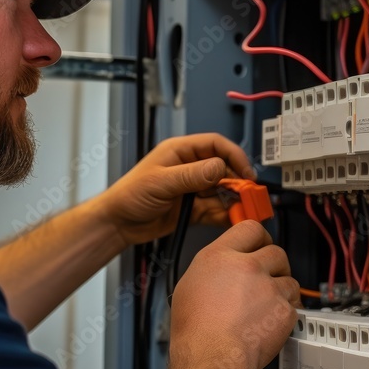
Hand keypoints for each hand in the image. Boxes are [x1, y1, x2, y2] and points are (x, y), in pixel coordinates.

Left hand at [94, 133, 256, 246]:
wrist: (118, 223)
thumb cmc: (129, 195)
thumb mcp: (161, 182)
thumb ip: (191, 175)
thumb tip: (219, 167)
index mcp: (180, 151)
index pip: (215, 145)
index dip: (234, 156)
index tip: (246, 172)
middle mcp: (189, 168)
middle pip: (224, 169)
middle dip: (238, 182)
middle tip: (250, 195)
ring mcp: (192, 189)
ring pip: (222, 191)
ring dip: (234, 200)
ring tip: (245, 210)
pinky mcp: (193, 208)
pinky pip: (215, 209)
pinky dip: (225, 214)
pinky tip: (233, 219)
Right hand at [169, 220, 299, 368]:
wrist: (212, 358)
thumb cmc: (195, 331)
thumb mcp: (189, 287)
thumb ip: (213, 269)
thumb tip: (223, 267)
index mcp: (219, 257)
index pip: (249, 228)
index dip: (259, 237)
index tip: (262, 245)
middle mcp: (247, 266)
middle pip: (276, 251)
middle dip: (276, 265)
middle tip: (269, 278)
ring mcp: (269, 287)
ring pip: (289, 280)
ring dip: (282, 291)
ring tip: (266, 308)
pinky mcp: (284, 309)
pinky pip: (293, 305)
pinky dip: (285, 314)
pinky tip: (269, 324)